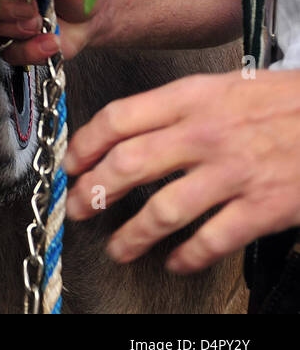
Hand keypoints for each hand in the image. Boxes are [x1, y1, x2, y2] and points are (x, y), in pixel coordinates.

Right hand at [0, 0, 100, 66]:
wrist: (92, 19)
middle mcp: (5, 0)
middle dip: (8, 13)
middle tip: (34, 15)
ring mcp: (7, 24)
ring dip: (18, 33)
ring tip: (44, 28)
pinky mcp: (16, 46)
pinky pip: (10, 54)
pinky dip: (30, 52)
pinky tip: (50, 44)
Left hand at [65, 70, 299, 271]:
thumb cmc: (285, 101)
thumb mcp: (224, 86)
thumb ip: (178, 105)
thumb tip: (130, 126)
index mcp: (192, 99)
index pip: (119, 118)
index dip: (85, 144)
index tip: (71, 163)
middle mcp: (205, 134)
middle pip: (128, 164)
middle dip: (93, 191)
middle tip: (78, 207)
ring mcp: (233, 173)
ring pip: (163, 210)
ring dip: (132, 235)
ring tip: (118, 249)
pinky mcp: (263, 206)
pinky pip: (212, 239)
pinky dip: (188, 256)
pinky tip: (176, 262)